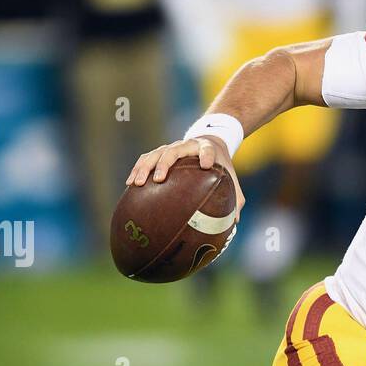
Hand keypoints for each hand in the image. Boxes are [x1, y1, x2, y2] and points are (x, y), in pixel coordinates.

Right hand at [126, 136, 244, 219]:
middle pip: (173, 150)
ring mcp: (171, 147)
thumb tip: (235, 222)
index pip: (207, 150)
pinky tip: (130, 184)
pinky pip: (146, 158)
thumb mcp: (230, 178)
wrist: (208, 143)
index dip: (206, 155)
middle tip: (159, 179)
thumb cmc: (220, 166)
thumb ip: (235, 197)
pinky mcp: (160, 151)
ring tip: (136, 183)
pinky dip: (137, 169)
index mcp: (207, 149)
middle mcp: (187, 145)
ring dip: (145, 168)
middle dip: (165, 164)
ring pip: (155, 154)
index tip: (205, 165)